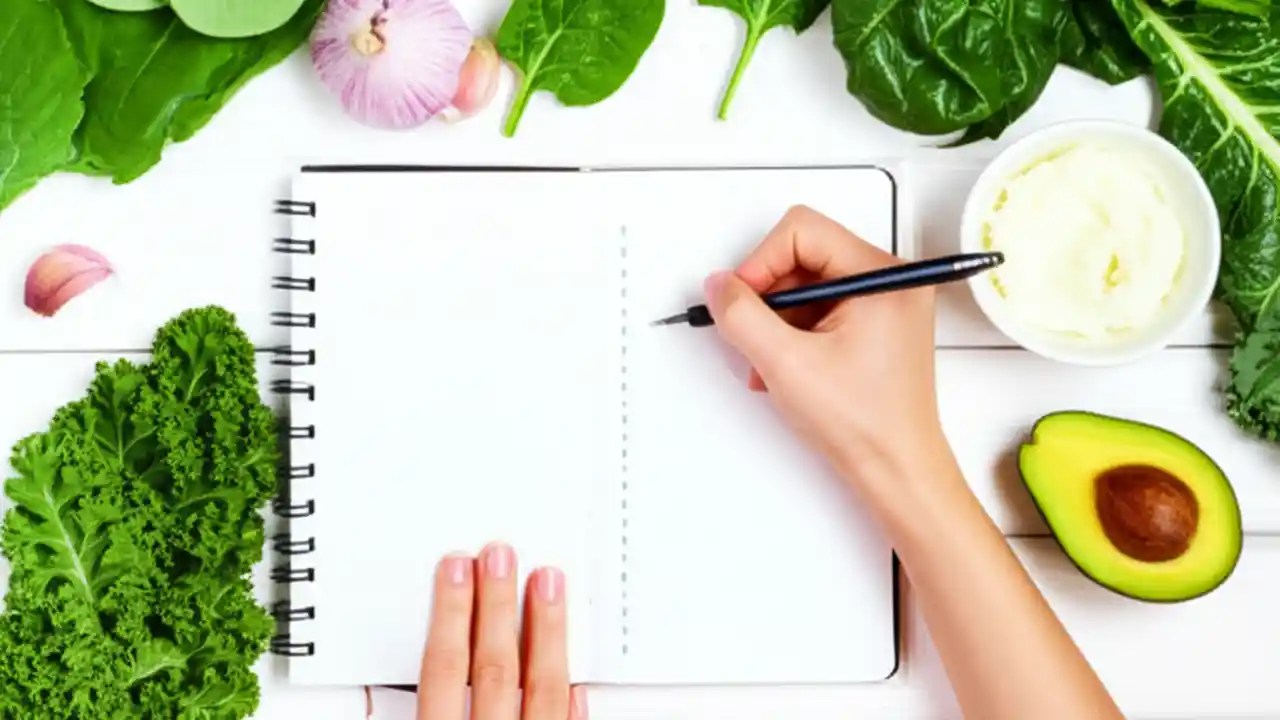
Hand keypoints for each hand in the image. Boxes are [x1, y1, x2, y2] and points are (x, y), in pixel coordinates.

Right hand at [417, 543, 586, 719]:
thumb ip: (416, 719)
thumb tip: (409, 677)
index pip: (445, 670)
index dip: (451, 614)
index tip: (457, 571)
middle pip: (495, 668)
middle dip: (497, 606)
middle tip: (500, 559)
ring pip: (543, 687)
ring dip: (547, 630)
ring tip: (549, 583)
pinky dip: (571, 699)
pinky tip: (575, 673)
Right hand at [703, 205, 948, 504]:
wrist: (897, 471)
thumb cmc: (864, 424)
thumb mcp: (785, 364)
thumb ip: (743, 315)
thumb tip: (720, 285)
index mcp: (883, 277)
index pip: (803, 231)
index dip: (761, 261)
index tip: (743, 299)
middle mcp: (891, 282)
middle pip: (804, 255)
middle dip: (769, 295)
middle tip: (754, 335)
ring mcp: (884, 305)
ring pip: (807, 285)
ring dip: (777, 321)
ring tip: (770, 363)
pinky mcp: (875, 327)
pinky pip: (820, 310)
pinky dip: (794, 334)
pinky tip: (785, 368)